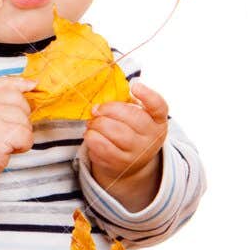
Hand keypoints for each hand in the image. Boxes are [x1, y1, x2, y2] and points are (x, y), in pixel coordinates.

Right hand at [0, 77, 35, 201]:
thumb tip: (32, 83)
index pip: (5, 83)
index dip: (20, 88)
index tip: (28, 92)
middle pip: (21, 102)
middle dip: (20, 118)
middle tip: (3, 130)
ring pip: (26, 121)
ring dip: (20, 134)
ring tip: (2, 141)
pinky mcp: (2, 136)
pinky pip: (27, 137)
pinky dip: (22, 146)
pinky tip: (6, 149)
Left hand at [85, 81, 167, 210]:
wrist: (131, 163)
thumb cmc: (131, 131)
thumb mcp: (138, 117)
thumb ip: (127, 104)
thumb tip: (104, 97)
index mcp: (158, 120)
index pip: (159, 106)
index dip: (147, 95)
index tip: (134, 86)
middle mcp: (151, 137)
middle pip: (130, 117)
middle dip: (107, 110)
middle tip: (96, 110)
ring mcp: (137, 153)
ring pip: (113, 132)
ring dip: (96, 124)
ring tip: (92, 123)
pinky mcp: (120, 163)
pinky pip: (101, 147)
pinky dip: (91, 138)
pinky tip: (91, 135)